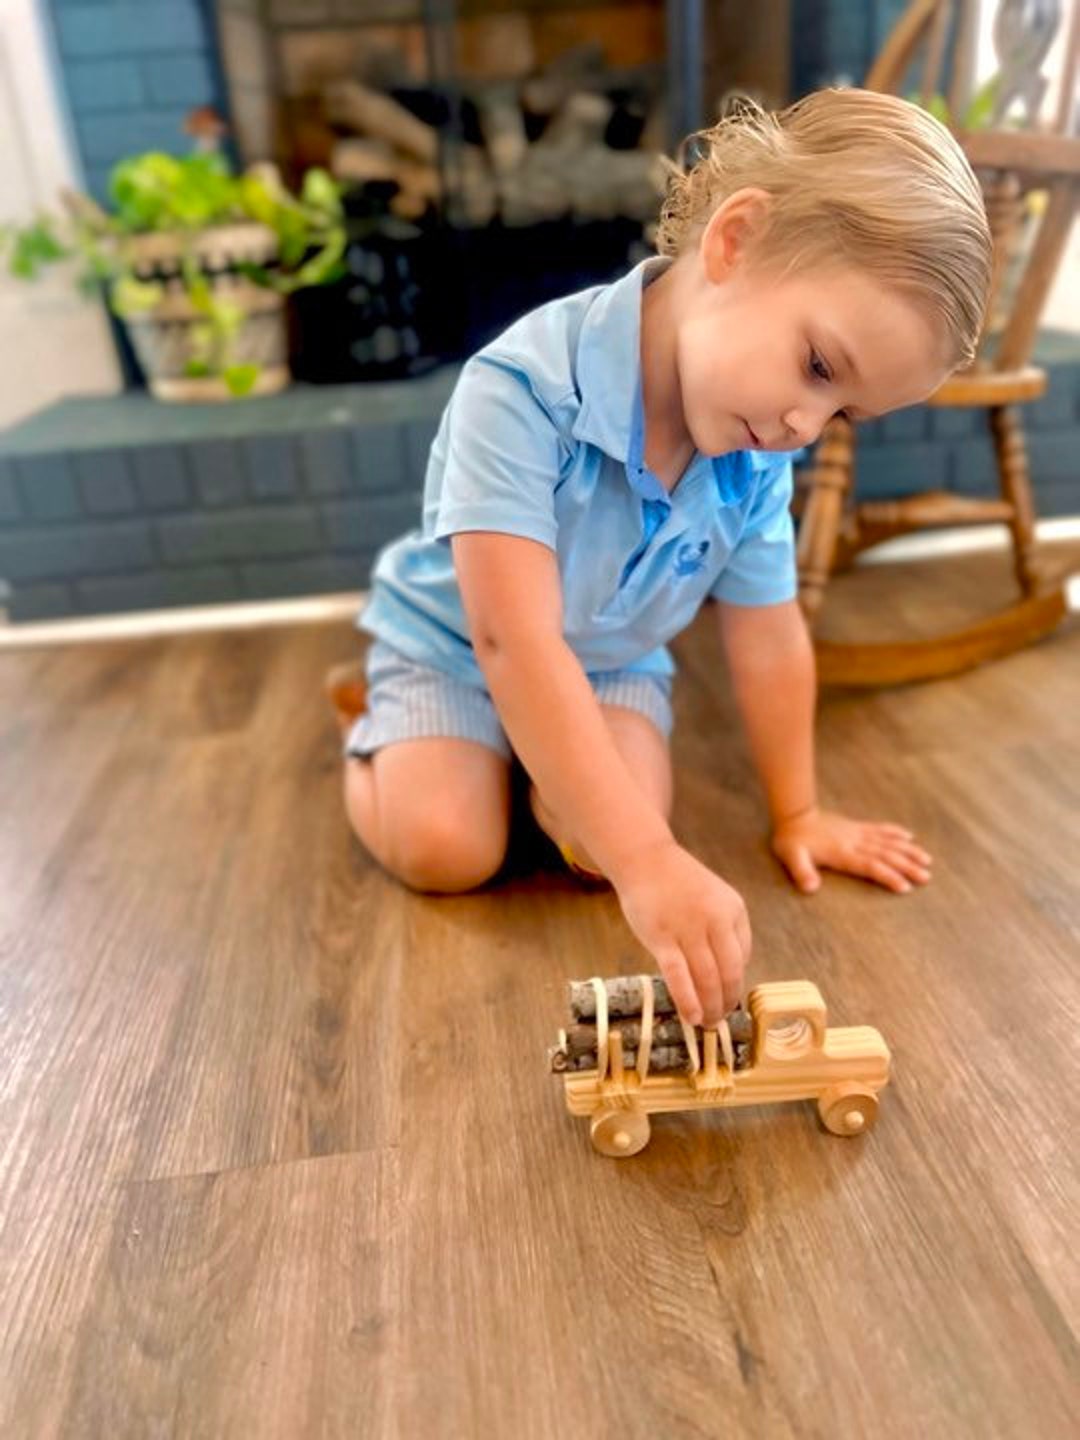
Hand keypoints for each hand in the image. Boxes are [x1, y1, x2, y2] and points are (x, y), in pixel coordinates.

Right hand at [610, 840, 749, 1026]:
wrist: (645, 859)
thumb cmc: (677, 882)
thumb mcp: (714, 897)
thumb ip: (724, 929)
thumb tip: (729, 972)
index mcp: (734, 909)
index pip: (743, 956)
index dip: (736, 982)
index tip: (729, 998)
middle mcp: (716, 919)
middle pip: (729, 972)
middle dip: (727, 1001)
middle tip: (721, 1020)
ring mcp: (688, 928)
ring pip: (706, 978)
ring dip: (710, 1006)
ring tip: (708, 1023)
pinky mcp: (662, 937)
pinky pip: (678, 975)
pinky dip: (688, 999)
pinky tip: (692, 1017)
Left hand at [771, 806, 931, 894]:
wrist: (793, 815)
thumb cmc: (791, 841)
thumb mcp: (791, 857)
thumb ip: (802, 872)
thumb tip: (810, 889)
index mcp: (842, 853)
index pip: (870, 866)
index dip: (888, 876)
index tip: (905, 887)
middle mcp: (855, 843)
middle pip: (886, 855)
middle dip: (907, 866)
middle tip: (926, 877)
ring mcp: (857, 833)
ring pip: (888, 842)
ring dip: (908, 851)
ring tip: (927, 860)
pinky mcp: (856, 827)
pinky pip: (880, 829)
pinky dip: (895, 832)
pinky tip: (909, 837)